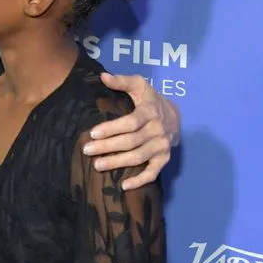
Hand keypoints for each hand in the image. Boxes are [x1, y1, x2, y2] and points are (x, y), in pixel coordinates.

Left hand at [83, 72, 181, 190]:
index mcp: (150, 112)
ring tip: (97, 165)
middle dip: (108, 147)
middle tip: (87, 150)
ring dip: (117, 163)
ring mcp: (162, 146)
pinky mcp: (164, 159)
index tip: (93, 133)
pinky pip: (153, 172)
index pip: (130, 122)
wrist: (175, 116)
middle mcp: (157, 130)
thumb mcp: (139, 86)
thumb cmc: (150, 100)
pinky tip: (124, 186)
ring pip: (138, 157)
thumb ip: (122, 81)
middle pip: (130, 142)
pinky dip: (140, 180)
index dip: (111, 128)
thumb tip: (103, 76)